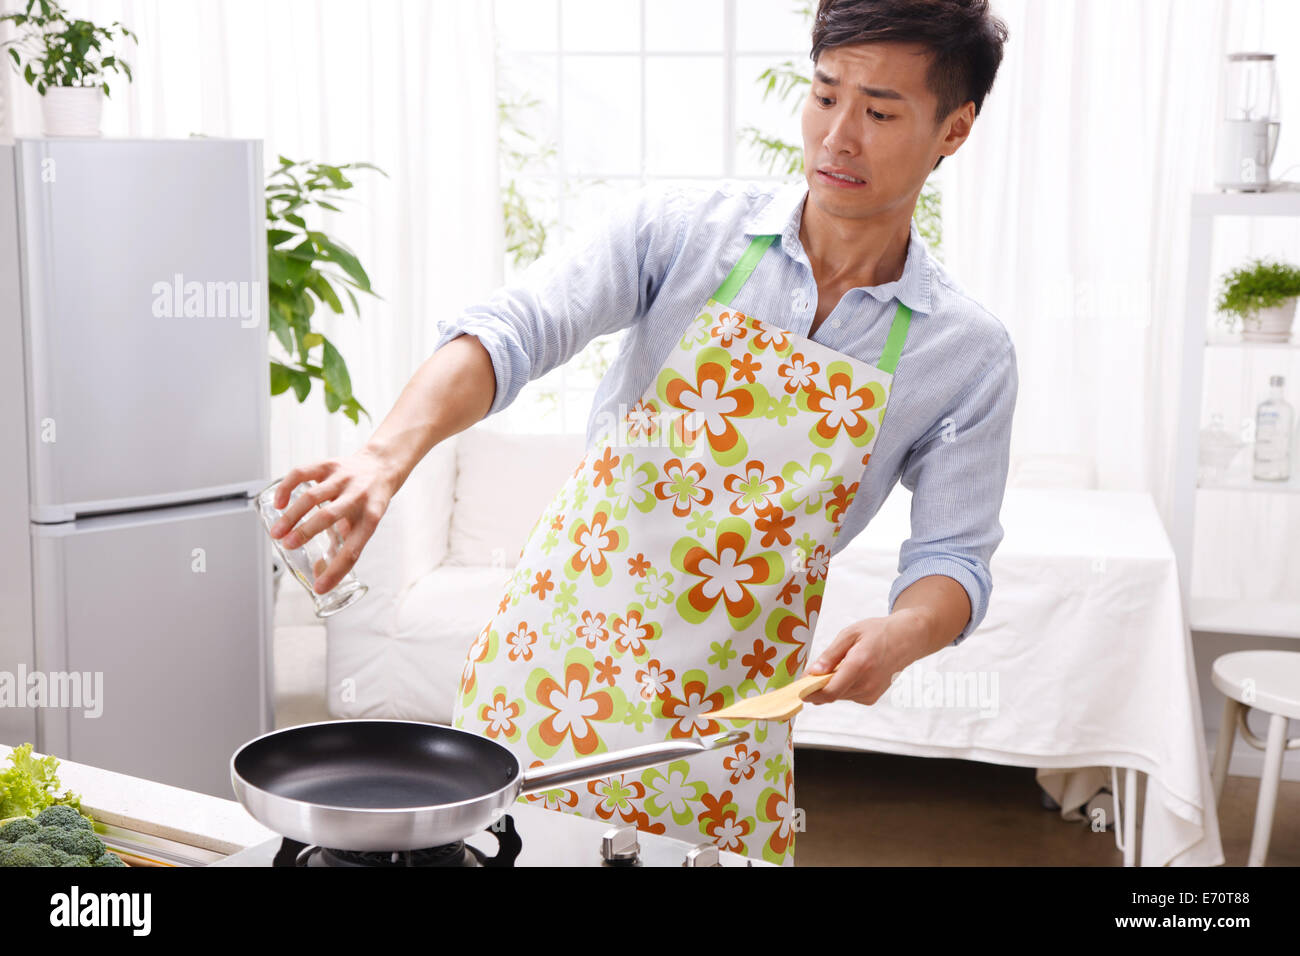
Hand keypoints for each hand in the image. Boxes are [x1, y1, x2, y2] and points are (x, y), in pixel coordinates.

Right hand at [267, 447, 398, 593]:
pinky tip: (279, 503)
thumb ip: (343, 547)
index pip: (353, 550)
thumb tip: (321, 576)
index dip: (336, 571)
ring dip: (291, 516)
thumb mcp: (365, 524)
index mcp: (371, 518)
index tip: (319, 587)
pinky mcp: (329, 464)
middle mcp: (358, 497)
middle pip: (328, 516)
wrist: (382, 466)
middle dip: (304, 532)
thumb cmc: (369, 503)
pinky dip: (287, 488)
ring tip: (276, 533)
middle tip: (286, 546)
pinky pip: (303, 474)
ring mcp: (343, 478)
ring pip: (313, 496)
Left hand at [802, 612, 925, 705]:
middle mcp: (867, 683)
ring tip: (839, 665)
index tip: (799, 690)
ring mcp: (871, 693)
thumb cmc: (878, 632)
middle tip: (812, 673)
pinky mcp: (872, 698)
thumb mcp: (850, 634)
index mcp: (860, 664)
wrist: (907, 639)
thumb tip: (812, 672)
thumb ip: (830, 655)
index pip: (831, 691)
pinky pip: (848, 696)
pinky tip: (851, 671)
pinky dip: (842, 687)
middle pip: (831, 695)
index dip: (811, 694)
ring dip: (831, 686)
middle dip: (818, 687)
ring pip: (838, 696)